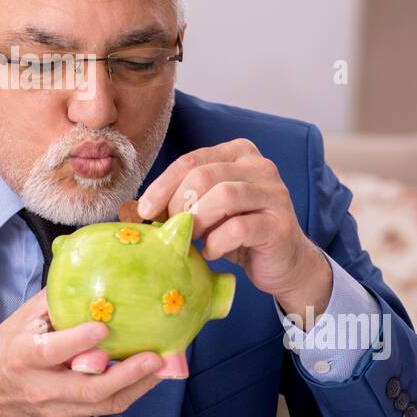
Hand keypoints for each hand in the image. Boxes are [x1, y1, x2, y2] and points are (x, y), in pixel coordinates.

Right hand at [0, 289, 166, 416]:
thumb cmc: (6, 351)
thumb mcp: (22, 320)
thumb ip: (54, 300)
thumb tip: (84, 268)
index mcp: (24, 356)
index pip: (51, 351)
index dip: (78, 341)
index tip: (103, 328)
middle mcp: (41, 386)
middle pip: (88, 389)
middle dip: (126, 374)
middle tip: (154, 357)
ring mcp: (57, 406)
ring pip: (102, 404)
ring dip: (137, 386)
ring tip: (162, 368)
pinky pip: (104, 408)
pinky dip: (129, 392)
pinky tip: (147, 378)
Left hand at [137, 138, 331, 320]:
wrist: (283, 263)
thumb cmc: (239, 234)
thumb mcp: (206, 212)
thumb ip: (178, 202)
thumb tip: (133, 209)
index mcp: (238, 153)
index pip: (192, 160)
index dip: (163, 185)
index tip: (144, 210)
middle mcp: (260, 166)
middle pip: (205, 175)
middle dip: (178, 204)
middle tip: (169, 228)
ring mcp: (274, 193)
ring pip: (224, 196)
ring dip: (198, 221)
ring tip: (191, 239)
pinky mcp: (280, 224)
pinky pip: (239, 228)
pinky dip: (217, 242)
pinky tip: (212, 252)